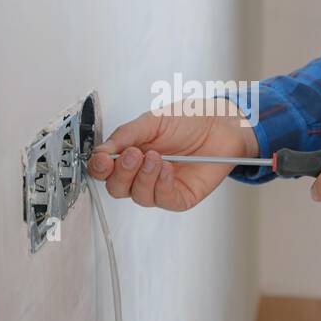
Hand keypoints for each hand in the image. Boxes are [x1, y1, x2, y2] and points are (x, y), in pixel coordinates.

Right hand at [85, 101, 258, 211]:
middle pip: (117, 188)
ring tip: (155, 157)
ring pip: (138, 196)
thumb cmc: (189, 120)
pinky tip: (167, 169)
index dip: (99, 167)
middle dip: (121, 173)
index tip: (103, 158)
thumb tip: (102, 150)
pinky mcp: (179, 197)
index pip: (104, 170)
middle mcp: (142, 174)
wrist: (221, 124)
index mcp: (130, 154)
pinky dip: (162, 185)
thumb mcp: (152, 120)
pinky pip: (163, 200)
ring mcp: (160, 187)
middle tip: (133, 155)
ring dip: (143, 177)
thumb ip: (126, 135)